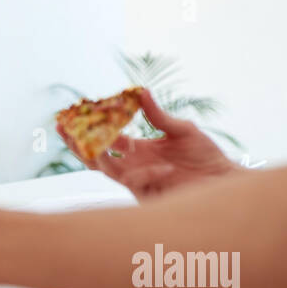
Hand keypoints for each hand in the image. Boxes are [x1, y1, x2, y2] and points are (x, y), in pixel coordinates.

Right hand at [63, 88, 236, 198]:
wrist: (224, 182)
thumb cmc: (206, 157)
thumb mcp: (182, 130)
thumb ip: (158, 115)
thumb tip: (140, 91)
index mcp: (139, 149)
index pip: (107, 137)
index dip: (91, 126)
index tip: (75, 111)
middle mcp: (134, 166)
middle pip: (96, 156)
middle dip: (77, 143)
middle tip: (62, 127)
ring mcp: (140, 181)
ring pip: (107, 171)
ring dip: (97, 157)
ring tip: (90, 143)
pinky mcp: (149, 196)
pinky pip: (137, 184)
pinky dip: (147, 173)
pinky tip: (166, 166)